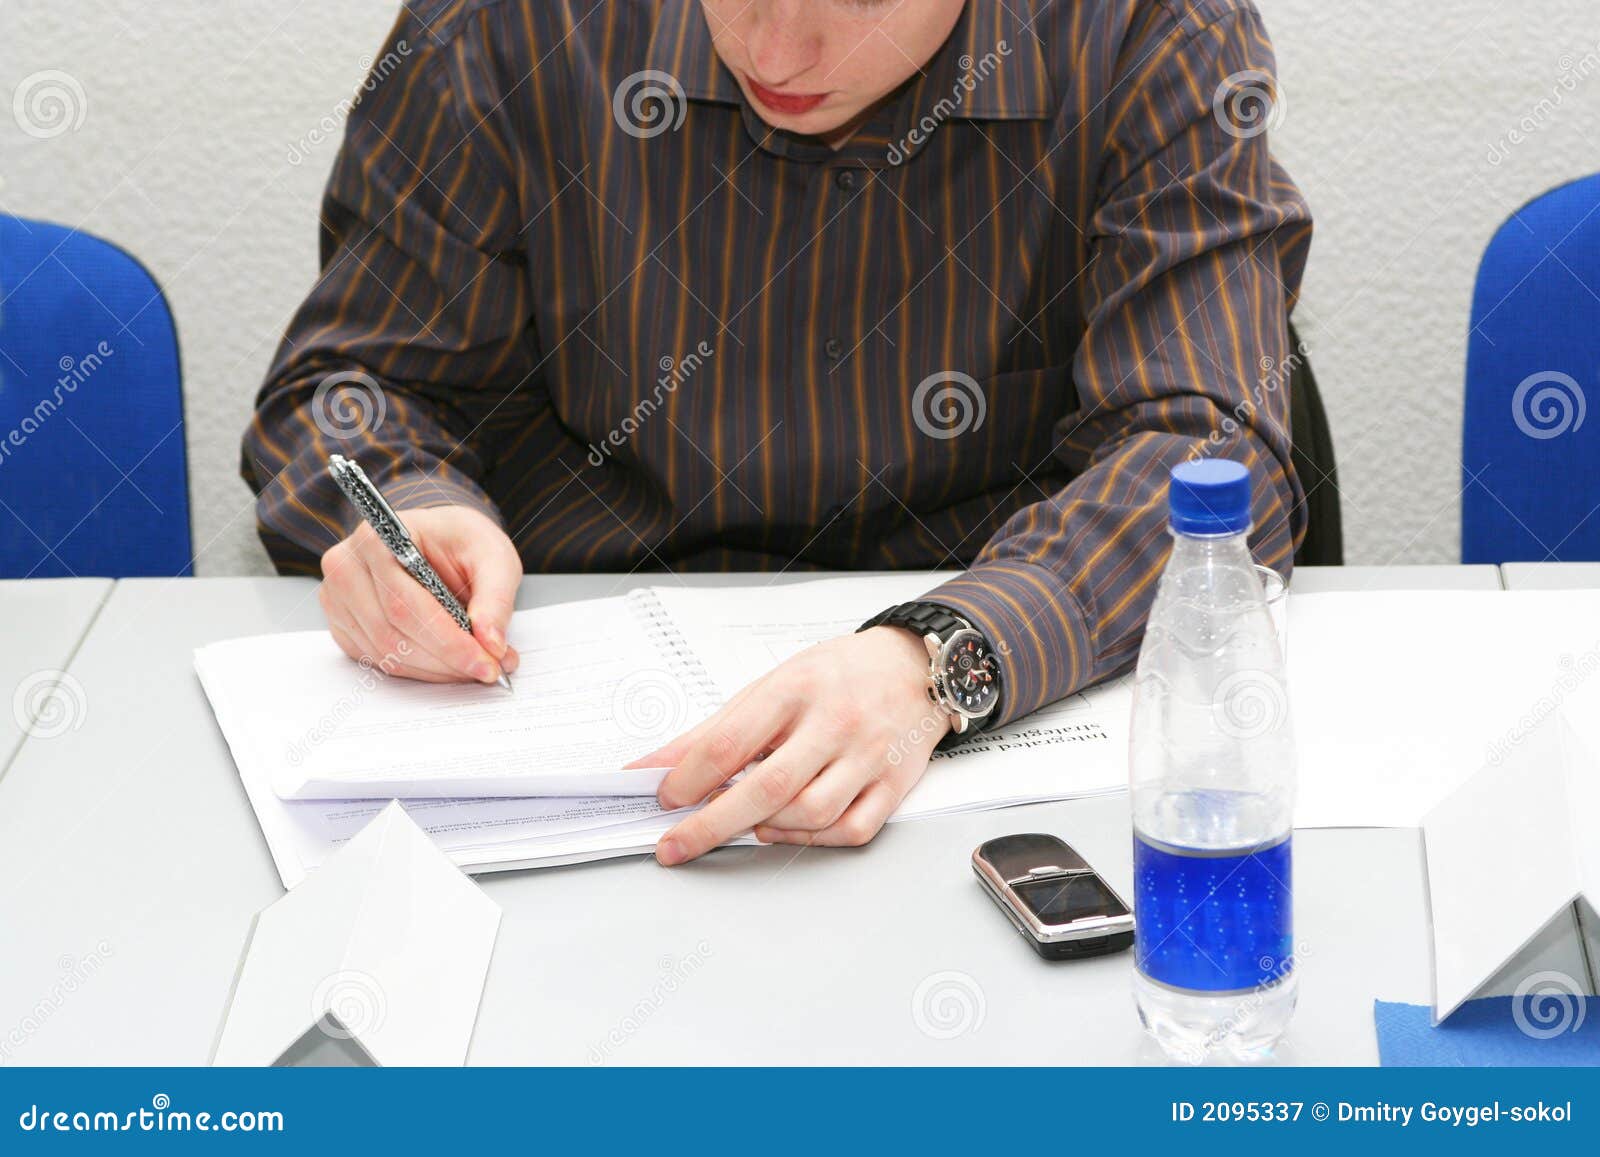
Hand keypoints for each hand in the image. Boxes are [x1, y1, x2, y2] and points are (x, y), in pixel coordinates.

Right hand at [318, 505, 521, 683]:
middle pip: (392, 634)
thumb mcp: (494, 557)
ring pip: (386, 653)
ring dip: (435, 669)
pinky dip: (419, 668)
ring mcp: (338, 598)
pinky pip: (379, 659)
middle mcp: (346, 567)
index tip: (486, 662)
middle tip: (489, 668)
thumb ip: (495, 598)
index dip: (448, 641)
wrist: (442, 539)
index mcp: (377, 539)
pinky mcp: (343, 624)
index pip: (405, 605)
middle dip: (447, 660)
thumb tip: (491, 644)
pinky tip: (448, 662)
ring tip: (475, 664)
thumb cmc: (461, 541)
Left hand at [633, 627, 951, 864]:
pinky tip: (788, 829)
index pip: (731, 742)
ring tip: (747, 823)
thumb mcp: (769, 687)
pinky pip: (852, 829)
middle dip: (711, 824)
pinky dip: (812, 840)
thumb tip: (654, 766)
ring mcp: (868, 755)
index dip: (689, 778)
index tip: (665, 798)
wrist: (913, 666)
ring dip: (768, 829)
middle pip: (767, 788)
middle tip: (676, 844)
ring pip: (811, 814)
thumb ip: (712, 731)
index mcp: (795, 689)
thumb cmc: (835, 676)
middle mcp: (834, 722)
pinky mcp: (894, 783)